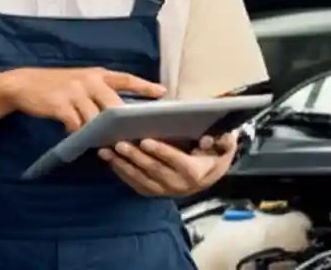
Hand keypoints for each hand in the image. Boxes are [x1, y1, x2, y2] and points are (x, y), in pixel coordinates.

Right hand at [3, 67, 165, 131]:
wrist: (24, 85)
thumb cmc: (56, 85)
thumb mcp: (81, 81)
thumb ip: (99, 92)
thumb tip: (120, 113)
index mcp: (97, 74)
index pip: (126, 79)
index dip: (144, 86)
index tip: (162, 92)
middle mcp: (89, 80)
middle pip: (115, 104)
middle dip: (123, 122)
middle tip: (133, 135)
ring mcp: (75, 92)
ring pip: (96, 119)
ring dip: (100, 133)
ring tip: (105, 143)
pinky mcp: (61, 105)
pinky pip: (77, 126)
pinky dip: (79, 134)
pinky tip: (76, 137)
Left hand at [98, 131, 238, 196]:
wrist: (209, 175)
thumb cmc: (214, 153)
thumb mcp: (224, 146)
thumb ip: (222, 140)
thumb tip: (208, 139)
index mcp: (195, 172)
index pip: (177, 162)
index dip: (161, 152)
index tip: (145, 141)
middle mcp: (179, 185)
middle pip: (154, 171)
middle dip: (135, 157)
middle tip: (119, 143)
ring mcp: (164, 191)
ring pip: (141, 179)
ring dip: (123, 165)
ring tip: (107, 151)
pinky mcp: (153, 192)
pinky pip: (135, 184)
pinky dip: (121, 172)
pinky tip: (109, 159)